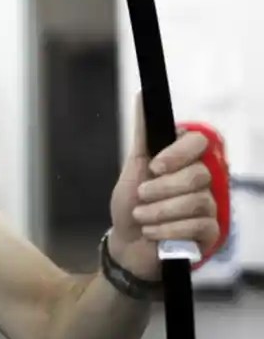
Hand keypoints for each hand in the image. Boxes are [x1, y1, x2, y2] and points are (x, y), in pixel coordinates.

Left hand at [108, 92, 220, 279]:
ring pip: (196, 201)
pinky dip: (168, 230)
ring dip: (159, 212)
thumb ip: (143, 133)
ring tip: (143, 218)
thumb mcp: (133, 165)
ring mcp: (210, 206)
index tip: (153, 166)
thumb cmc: (131, 204)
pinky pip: (198, 225)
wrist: (127, 245)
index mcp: (186, 160)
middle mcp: (203, 180)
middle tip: (142, 197)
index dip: (177, 153)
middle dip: (161, 189)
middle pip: (197, 174)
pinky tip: (153, 233)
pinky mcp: (212, 232)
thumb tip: (143, 94)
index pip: (199, 142)